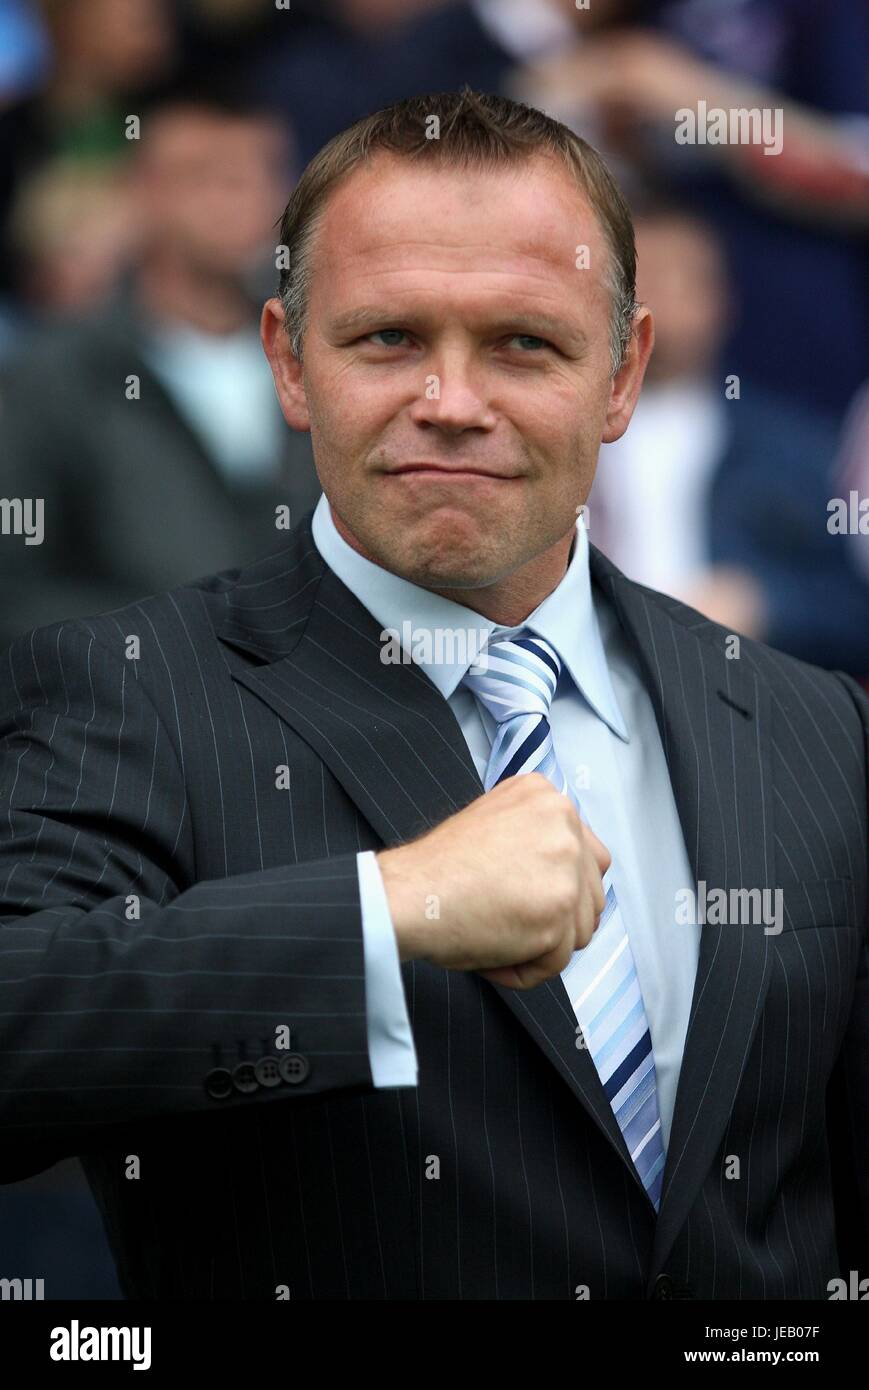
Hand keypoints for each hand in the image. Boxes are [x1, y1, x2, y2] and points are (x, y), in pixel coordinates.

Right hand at [377, 773, 610, 989]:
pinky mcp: (558, 911)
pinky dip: (525, 970)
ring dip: (541, 946)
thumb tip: (566, 874)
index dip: (558, 888)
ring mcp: (565, 865)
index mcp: (546, 797)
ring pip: (580, 930)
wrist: (408, 895)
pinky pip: (557, 961)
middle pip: (591, 894)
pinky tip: (492, 953)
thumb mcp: (494, 824)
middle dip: (556, 920)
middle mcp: (563, 822)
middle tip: (508, 921)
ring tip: (495, 935)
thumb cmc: (436, 871)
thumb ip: (535, 837)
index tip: (526, 899)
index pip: (588, 856)